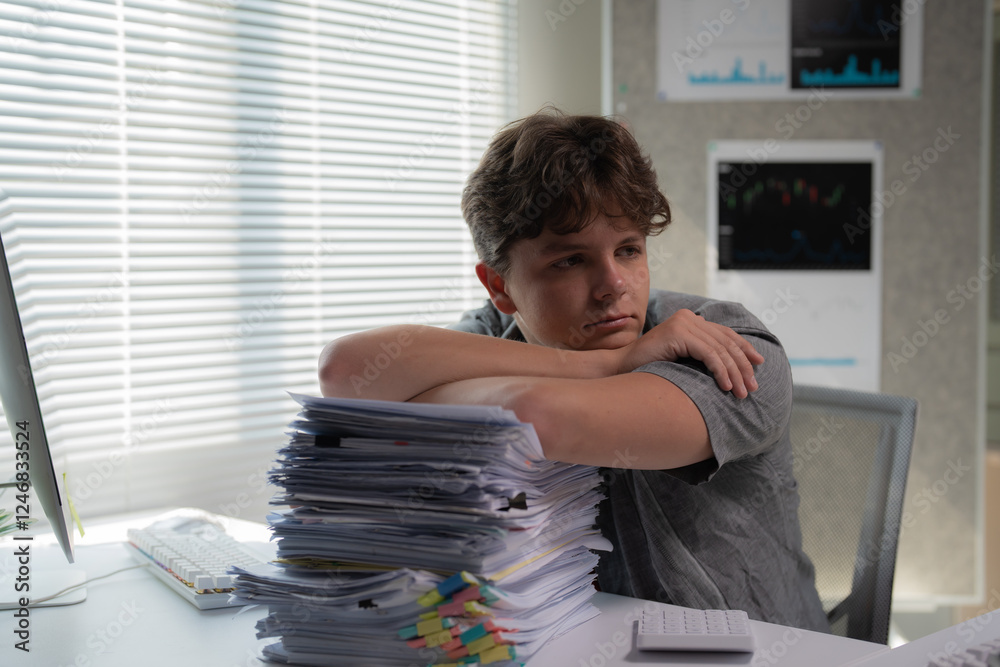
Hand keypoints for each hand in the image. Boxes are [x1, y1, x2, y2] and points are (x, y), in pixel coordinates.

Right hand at [617, 309, 763, 397]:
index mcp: (690, 319)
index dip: (745, 348)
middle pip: (726, 341)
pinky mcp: (679, 334)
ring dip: (735, 373)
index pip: (725, 333)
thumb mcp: (682, 358)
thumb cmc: (650, 368)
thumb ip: (701, 354)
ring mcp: (683, 323)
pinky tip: (726, 386)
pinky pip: (709, 354)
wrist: (622, 368)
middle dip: (743, 365)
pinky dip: (721, 371)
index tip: (759, 364)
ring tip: (743, 392)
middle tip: (754, 386)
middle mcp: (688, 317)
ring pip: (720, 349)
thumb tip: (731, 366)